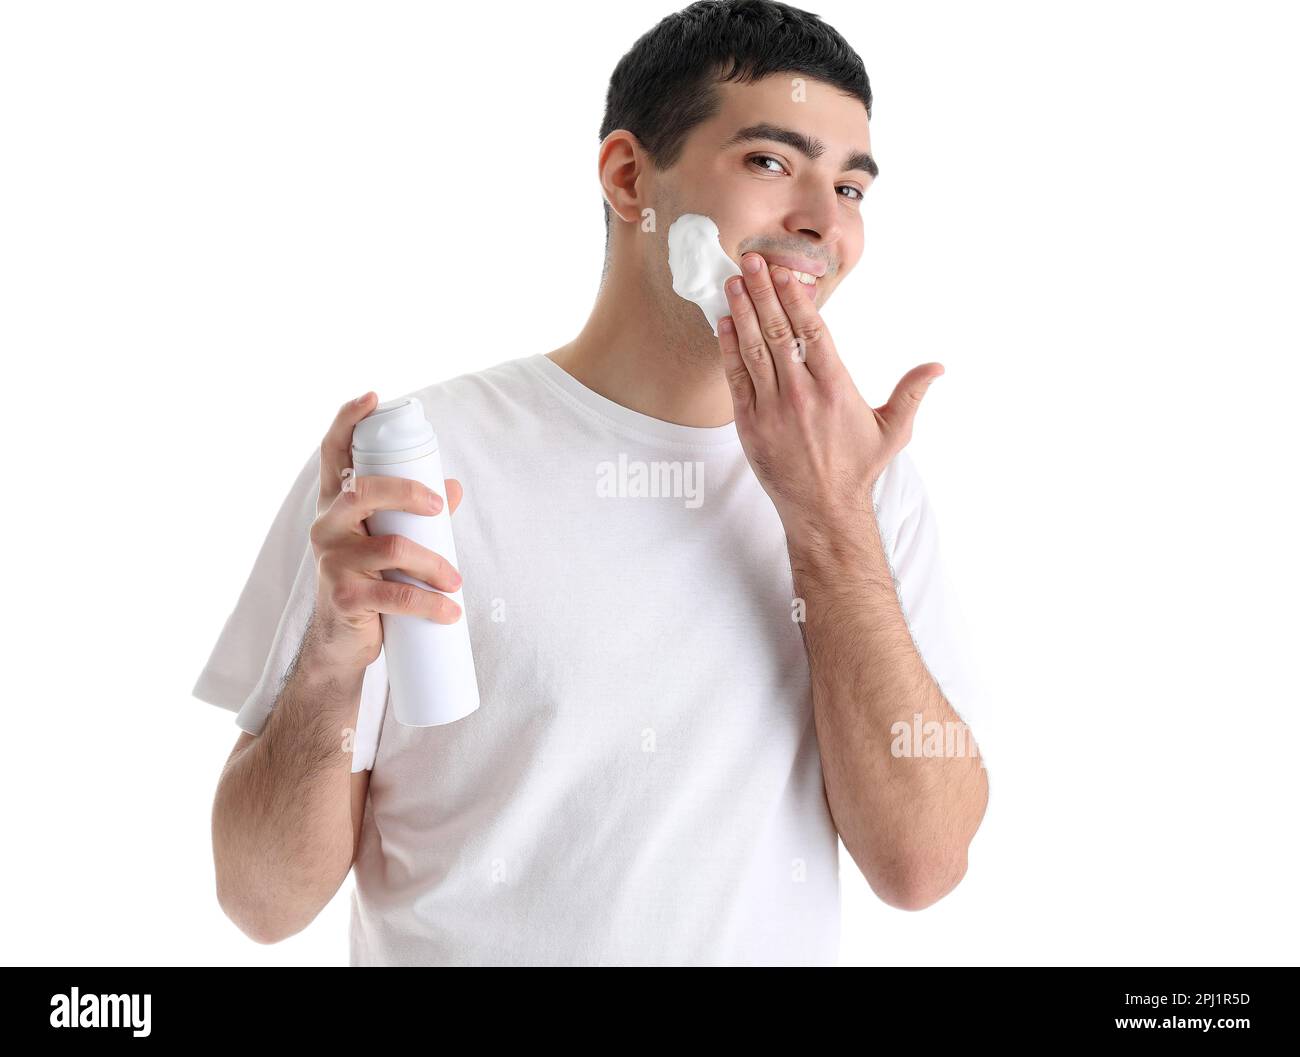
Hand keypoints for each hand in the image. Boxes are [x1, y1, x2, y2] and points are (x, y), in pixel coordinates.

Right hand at [307, 392, 464, 670]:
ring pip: (391, 547)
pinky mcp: (344, 597)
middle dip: (406, 492)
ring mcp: (331, 561)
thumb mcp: (389, 541)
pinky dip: (429, 603)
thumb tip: (452, 486)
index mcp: (336, 506)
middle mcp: (326, 527)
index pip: (332, 454)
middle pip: (362, 492)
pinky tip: (449, 610)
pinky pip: (394, 594)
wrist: (342, 640)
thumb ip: (417, 514)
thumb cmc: (370, 580)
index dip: (347, 421)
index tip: (372, 396)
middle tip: (439, 509)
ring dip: (434, 564)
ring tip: (456, 581)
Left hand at [717, 252, 942, 540]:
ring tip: (733, 281)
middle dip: (764, 291)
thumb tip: (939, 366)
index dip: (796, 297)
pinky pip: (736, 377)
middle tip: (750, 260)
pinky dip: (728, 347)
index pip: (812, 330)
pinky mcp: (749, 423)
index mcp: (836, 387)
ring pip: (753, 348)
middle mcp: (801, 393)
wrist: (823, 509)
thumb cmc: (858, 468)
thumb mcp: (893, 431)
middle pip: (778, 330)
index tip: (785, 271)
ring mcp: (771, 408)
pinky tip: (725, 321)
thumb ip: (911, 393)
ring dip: (742, 311)